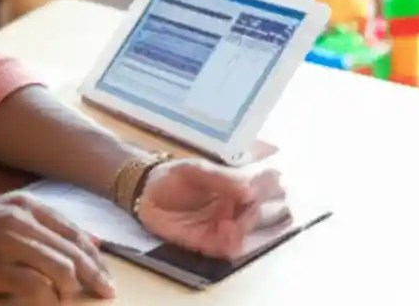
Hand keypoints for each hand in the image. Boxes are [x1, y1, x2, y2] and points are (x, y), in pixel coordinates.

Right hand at [0, 193, 115, 302]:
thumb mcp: (3, 215)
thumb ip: (38, 227)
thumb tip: (84, 245)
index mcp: (26, 206)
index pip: (74, 232)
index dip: (95, 256)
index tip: (106, 274)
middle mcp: (21, 220)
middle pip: (73, 252)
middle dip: (95, 276)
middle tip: (107, 293)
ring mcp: (9, 243)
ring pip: (62, 269)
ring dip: (72, 290)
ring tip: (70, 301)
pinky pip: (38, 288)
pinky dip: (49, 301)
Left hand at [136, 159, 289, 259]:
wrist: (145, 191)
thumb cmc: (174, 176)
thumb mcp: (196, 170)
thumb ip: (223, 179)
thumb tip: (250, 190)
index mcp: (241, 186)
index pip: (273, 188)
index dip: (273, 187)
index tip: (268, 181)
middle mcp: (240, 208)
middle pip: (271, 213)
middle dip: (266, 209)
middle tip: (251, 201)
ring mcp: (228, 226)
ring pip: (254, 233)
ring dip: (249, 226)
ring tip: (235, 218)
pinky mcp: (210, 242)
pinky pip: (229, 248)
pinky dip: (232, 241)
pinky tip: (226, 229)